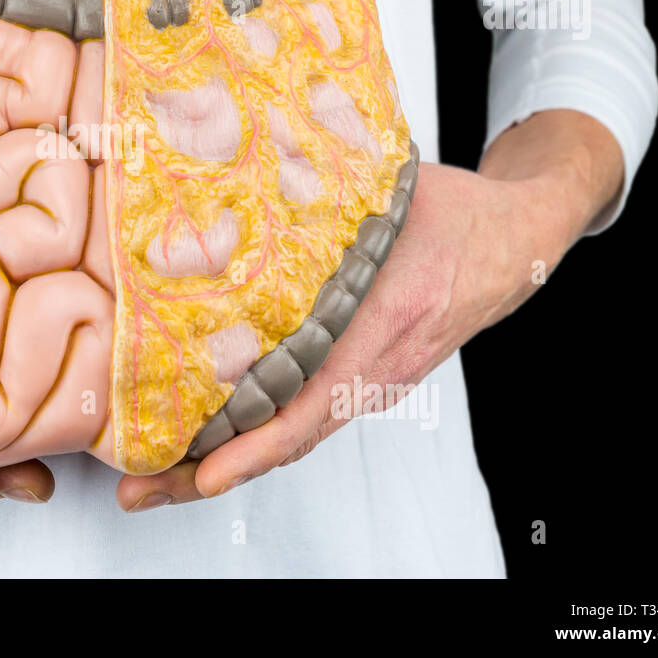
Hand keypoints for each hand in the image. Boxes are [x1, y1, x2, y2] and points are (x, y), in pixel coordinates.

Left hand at [117, 110, 622, 510]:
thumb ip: (324, 190)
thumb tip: (240, 167)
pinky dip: (257, 438)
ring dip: (228, 459)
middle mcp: (380, 369)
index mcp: (385, 323)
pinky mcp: (370, 381)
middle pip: (291, 438)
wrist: (517, 242)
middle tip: (140, 489)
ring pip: (296, 436)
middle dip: (212, 470)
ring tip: (155, 477)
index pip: (313, 402)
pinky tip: (208, 438)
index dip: (254, 445)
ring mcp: (377, 383)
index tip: (202, 471)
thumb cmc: (457, 216)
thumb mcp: (391, 193)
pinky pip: (309, 419)